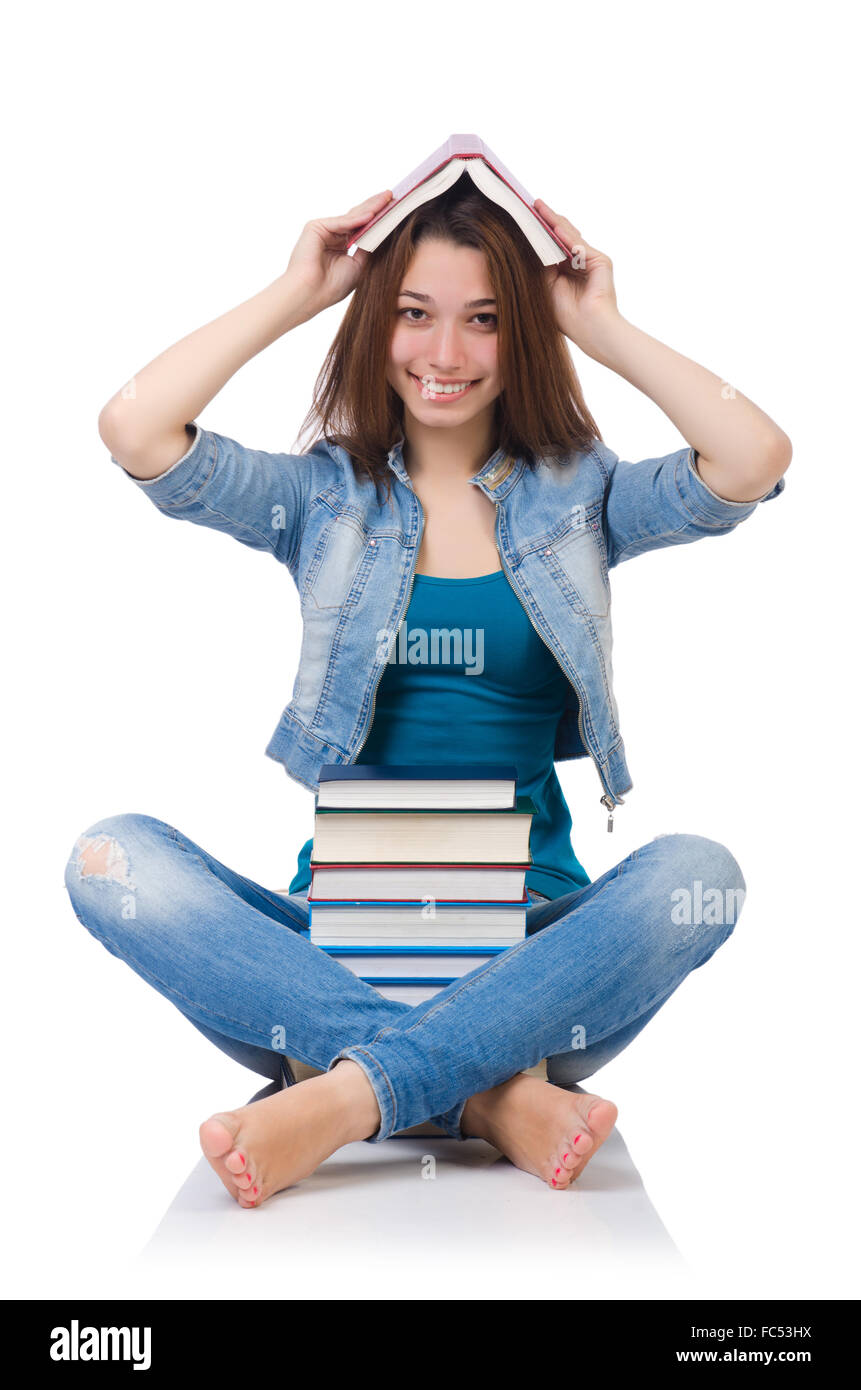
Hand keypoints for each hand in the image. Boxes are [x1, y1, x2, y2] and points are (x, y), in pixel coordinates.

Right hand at [284, 189, 393, 315]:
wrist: (310, 294)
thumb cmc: (331, 287)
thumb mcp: (358, 266)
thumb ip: (368, 247)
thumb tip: (383, 232)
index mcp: (340, 245)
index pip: (362, 228)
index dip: (378, 219)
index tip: (395, 210)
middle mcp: (331, 235)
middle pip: (358, 217)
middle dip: (376, 207)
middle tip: (394, 196)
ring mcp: (323, 229)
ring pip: (352, 217)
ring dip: (371, 208)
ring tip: (388, 199)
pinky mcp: (316, 227)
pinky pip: (341, 222)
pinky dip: (356, 220)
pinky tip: (372, 215)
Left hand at [533, 199, 620, 349]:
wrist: (589, 329)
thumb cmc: (565, 316)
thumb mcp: (545, 286)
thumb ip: (539, 265)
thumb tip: (524, 243)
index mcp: (565, 269)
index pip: (550, 244)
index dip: (538, 231)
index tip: (522, 217)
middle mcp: (578, 262)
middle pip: (560, 235)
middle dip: (545, 220)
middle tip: (529, 204)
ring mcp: (590, 260)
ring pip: (569, 235)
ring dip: (553, 221)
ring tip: (538, 208)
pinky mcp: (600, 260)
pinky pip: (579, 245)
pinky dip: (566, 236)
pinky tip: (553, 226)